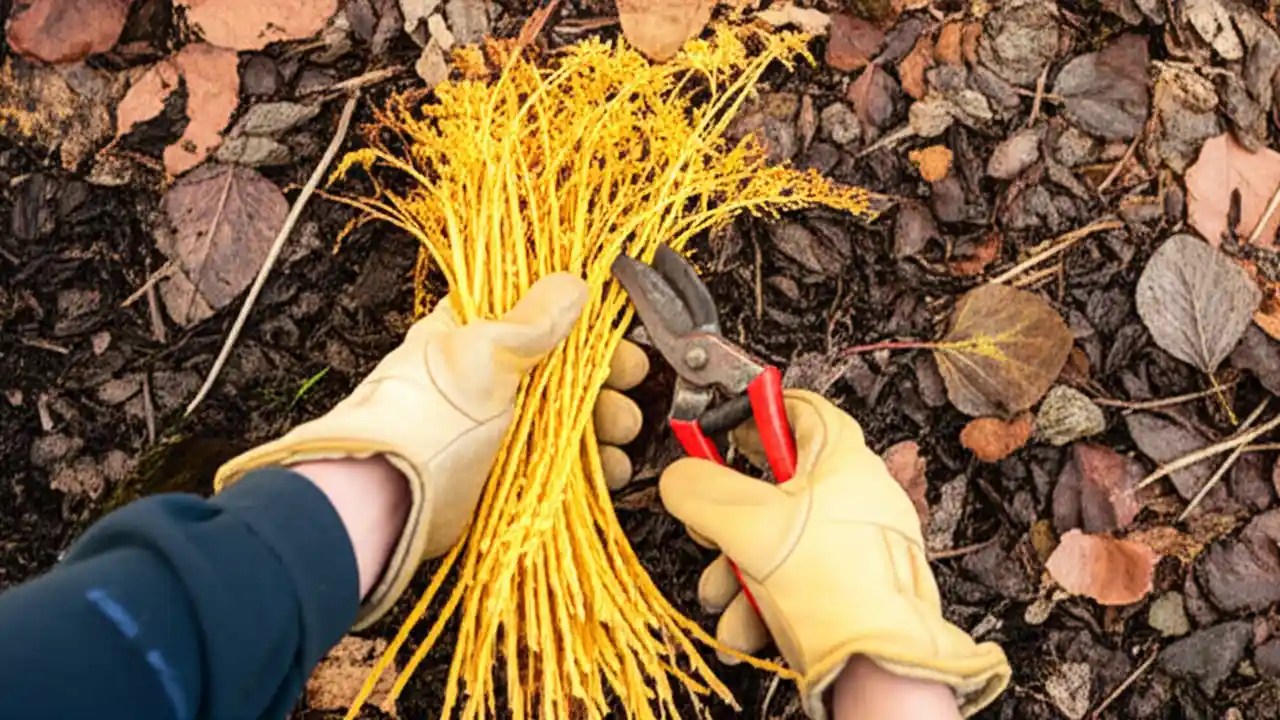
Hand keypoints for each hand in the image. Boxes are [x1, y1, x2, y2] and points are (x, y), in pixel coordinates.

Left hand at [216, 273, 638, 628]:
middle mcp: (491, 381)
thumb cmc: (425, 417)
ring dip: (605, 426)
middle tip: (625, 392)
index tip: (619, 345)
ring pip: (570, 421)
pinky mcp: (509, 477)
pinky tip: (611, 469)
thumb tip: (572, 283)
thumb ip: (531, 321)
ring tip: (619, 433)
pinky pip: (563, 465)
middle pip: (565, 374)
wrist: (389, 500)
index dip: (587, 332)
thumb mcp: (481, 355)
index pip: (543, 320)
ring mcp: (502, 431)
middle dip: (605, 383)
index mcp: (476, 336)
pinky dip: (592, 467)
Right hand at [659, 390, 1009, 718]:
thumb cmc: (832, 583)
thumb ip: (702, 492)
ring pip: (778, 541)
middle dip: (727, 522)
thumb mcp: (749, 526)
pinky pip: (796, 580)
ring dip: (737, 572)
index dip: (754, 417)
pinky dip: (764, 600)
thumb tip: (678, 476)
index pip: (797, 409)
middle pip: (774, 486)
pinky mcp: (851, 587)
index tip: (722, 434)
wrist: (878, 662)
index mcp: (841, 458)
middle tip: (708, 534)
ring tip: (723, 598)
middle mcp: (853, 495)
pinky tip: (746, 627)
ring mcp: (853, 543)